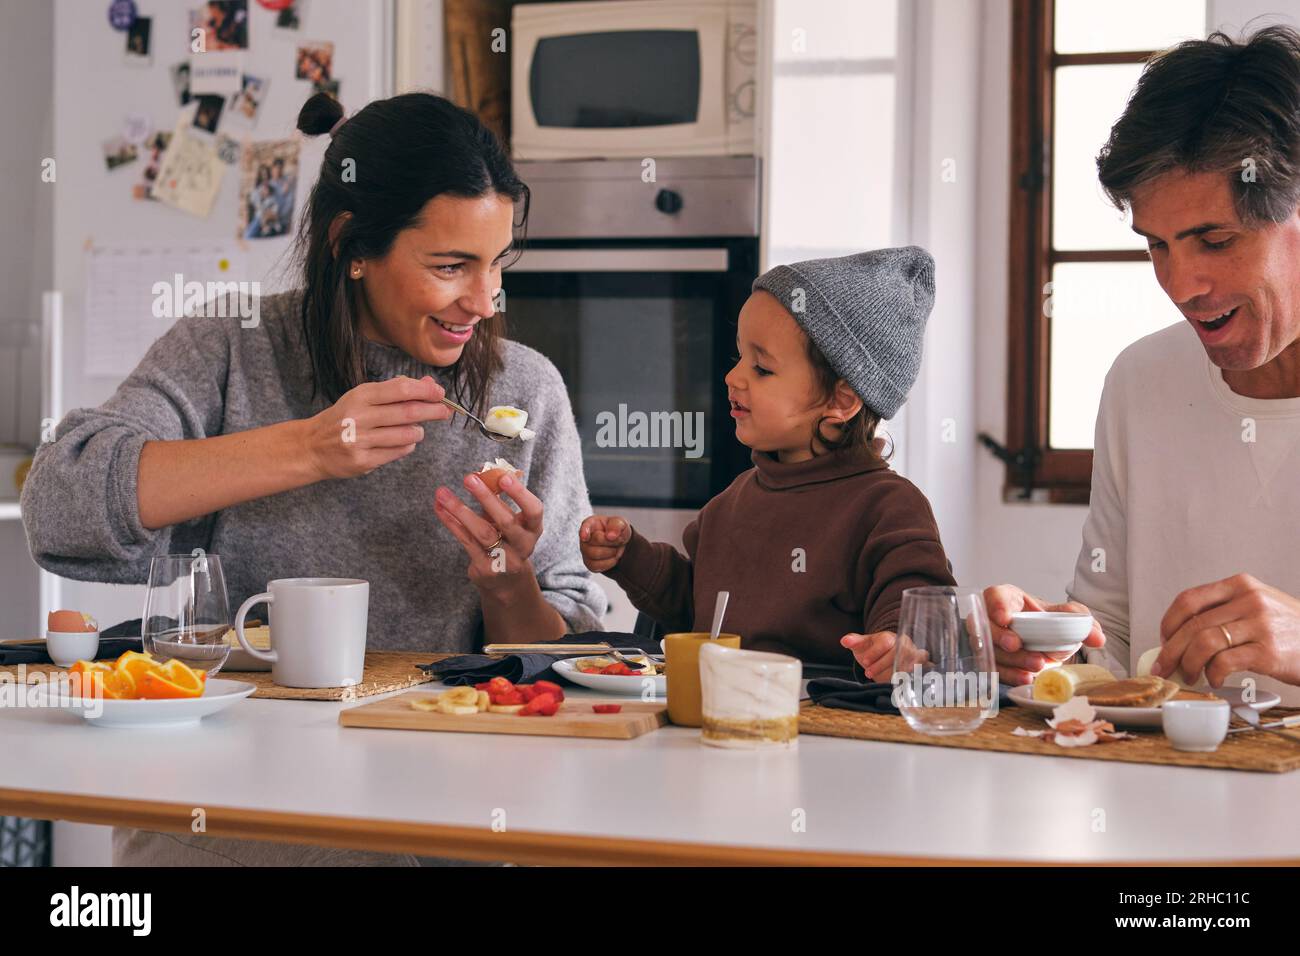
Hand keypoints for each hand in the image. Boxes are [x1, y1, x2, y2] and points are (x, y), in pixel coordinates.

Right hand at [301, 375, 450, 480]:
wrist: (311, 446)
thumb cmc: (344, 418)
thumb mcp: (363, 397)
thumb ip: (395, 390)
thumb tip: (429, 384)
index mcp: (360, 396)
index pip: (401, 390)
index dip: (426, 391)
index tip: (441, 393)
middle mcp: (359, 417)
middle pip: (409, 413)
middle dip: (433, 411)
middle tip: (445, 412)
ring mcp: (360, 441)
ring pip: (407, 435)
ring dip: (418, 432)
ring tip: (415, 430)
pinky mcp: (363, 461)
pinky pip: (399, 452)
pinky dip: (407, 446)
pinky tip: (402, 443)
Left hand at [433, 470, 544, 594]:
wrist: (507, 582)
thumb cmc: (508, 540)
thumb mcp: (510, 520)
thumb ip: (499, 498)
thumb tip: (483, 470)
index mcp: (533, 529)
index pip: (533, 510)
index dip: (520, 494)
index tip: (503, 477)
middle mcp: (523, 546)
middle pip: (506, 521)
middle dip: (486, 498)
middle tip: (469, 478)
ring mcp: (504, 560)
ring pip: (482, 533)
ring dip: (460, 510)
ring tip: (442, 493)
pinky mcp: (484, 568)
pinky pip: (465, 540)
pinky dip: (451, 522)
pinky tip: (440, 508)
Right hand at [578, 515, 631, 572]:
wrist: (620, 544)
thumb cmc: (617, 531)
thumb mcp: (620, 523)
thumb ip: (616, 525)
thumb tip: (610, 535)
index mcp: (590, 524)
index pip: (585, 527)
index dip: (584, 532)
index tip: (585, 537)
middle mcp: (584, 538)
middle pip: (595, 542)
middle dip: (611, 542)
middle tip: (619, 540)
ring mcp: (585, 551)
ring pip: (594, 555)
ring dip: (611, 553)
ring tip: (615, 548)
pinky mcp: (589, 563)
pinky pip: (596, 566)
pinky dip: (609, 563)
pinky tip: (612, 557)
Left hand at [840, 631, 929, 680]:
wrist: (887, 657)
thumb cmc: (874, 651)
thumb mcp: (863, 646)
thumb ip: (855, 642)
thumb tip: (844, 640)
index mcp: (890, 637)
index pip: (886, 641)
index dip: (875, 652)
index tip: (865, 662)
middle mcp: (904, 644)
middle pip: (898, 652)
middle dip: (882, 664)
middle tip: (868, 673)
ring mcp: (914, 655)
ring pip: (911, 661)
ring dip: (897, 672)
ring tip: (885, 680)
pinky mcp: (921, 667)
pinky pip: (922, 670)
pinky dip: (915, 676)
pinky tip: (905, 684)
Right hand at [983, 584, 1104, 685]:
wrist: (1041, 642)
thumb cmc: (1046, 623)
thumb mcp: (1065, 615)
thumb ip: (1080, 620)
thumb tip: (1097, 637)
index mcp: (1007, 599)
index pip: (993, 596)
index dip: (995, 606)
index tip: (1005, 618)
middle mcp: (991, 619)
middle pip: (985, 626)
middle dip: (1000, 637)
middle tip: (1016, 645)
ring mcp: (988, 643)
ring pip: (989, 651)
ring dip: (1011, 659)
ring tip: (1036, 665)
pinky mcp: (990, 663)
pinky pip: (994, 671)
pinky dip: (1011, 676)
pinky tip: (1026, 678)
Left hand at [1157, 573, 1299, 687]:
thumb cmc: (1289, 630)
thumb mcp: (1258, 606)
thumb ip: (1224, 611)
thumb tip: (1179, 635)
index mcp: (1241, 585)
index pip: (1188, 599)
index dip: (1168, 623)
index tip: (1163, 639)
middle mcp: (1250, 600)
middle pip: (1192, 625)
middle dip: (1170, 650)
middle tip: (1164, 666)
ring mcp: (1261, 624)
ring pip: (1204, 643)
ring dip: (1188, 664)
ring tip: (1190, 675)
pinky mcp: (1269, 651)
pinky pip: (1224, 662)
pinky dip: (1212, 674)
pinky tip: (1214, 679)